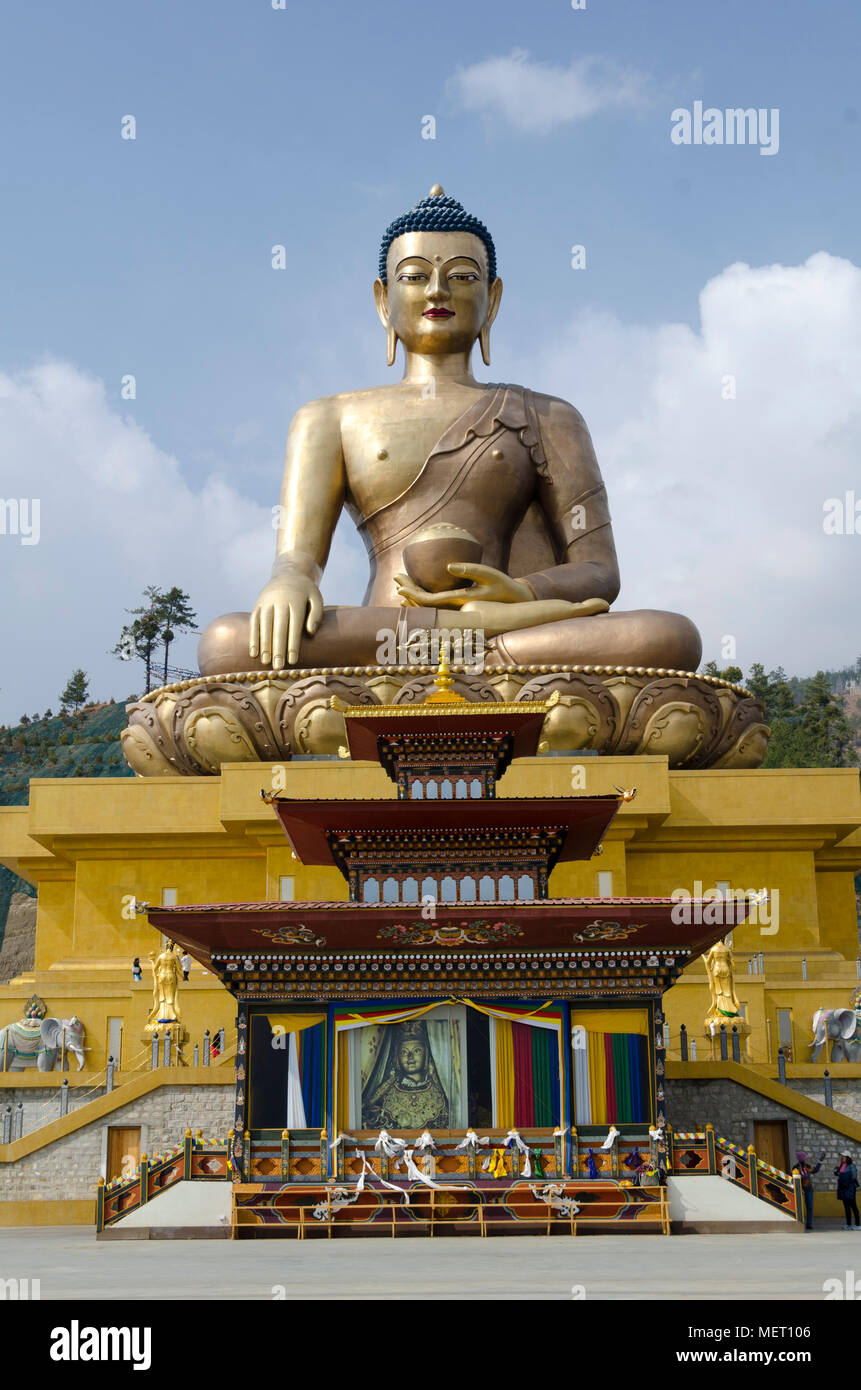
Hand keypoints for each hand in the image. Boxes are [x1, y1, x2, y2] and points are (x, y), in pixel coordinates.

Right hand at [250, 570, 323, 666]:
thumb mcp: (316, 598)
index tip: (292, 661)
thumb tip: (310, 632)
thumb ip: (316, 615)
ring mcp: (266, 603)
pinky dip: (253, 638)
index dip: (293, 644)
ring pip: (264, 627)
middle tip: (278, 668)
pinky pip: (254, 623)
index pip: (294, 626)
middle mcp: (279, 601)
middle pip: (278, 629)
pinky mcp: (258, 605)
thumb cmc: (306, 592)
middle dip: (278, 649)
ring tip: (266, 663)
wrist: (289, 573)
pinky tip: (254, 653)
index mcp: (296, 601)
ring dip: (264, 646)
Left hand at [394, 563, 533, 608]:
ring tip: (401, 581)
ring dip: (414, 594)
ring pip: (429, 605)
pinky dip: (423, 598)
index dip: (413, 595)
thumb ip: (470, 569)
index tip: (400, 587)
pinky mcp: (458, 604)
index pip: (430, 602)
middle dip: (408, 591)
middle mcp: (454, 607)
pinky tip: (416, 591)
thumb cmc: (503, 585)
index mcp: (459, 601)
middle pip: (424, 604)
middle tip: (396, 576)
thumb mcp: (489, 574)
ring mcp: (455, 608)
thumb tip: (448, 566)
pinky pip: (436, 604)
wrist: (514, 601)